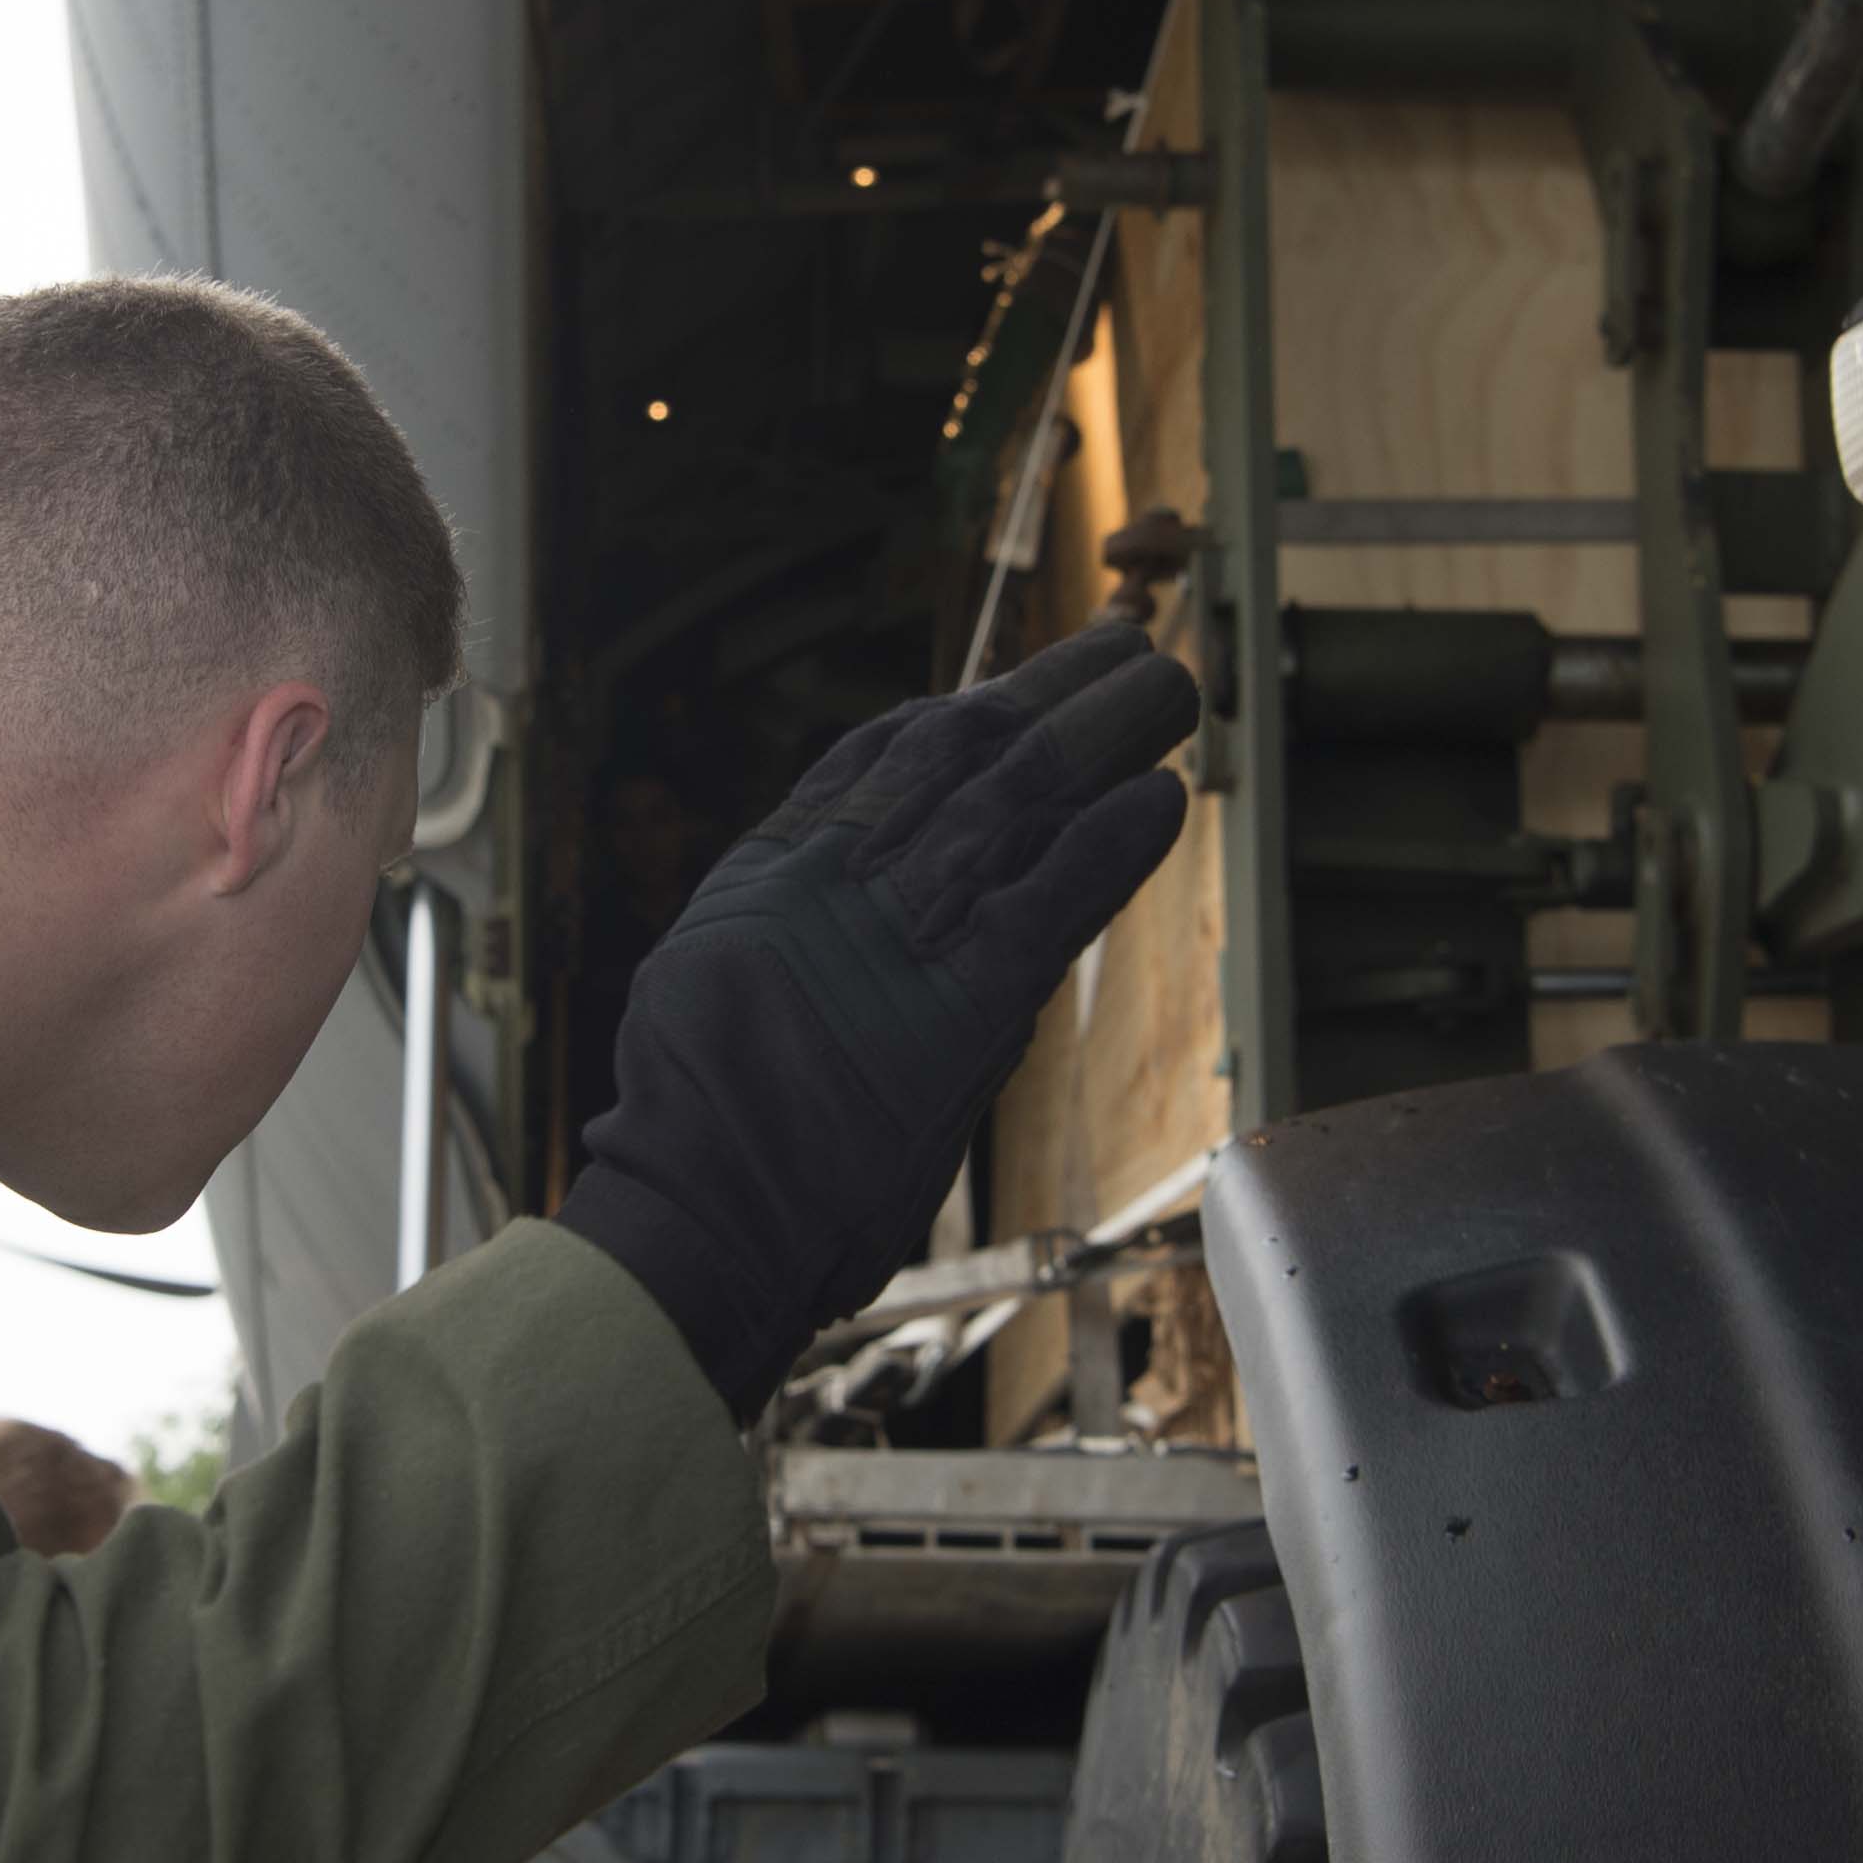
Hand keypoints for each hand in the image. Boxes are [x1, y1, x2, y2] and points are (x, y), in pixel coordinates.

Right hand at [555, 621, 1196, 1410]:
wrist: (700, 1211)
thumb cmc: (696, 1136)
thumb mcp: (706, 993)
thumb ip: (785, 946)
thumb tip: (837, 918)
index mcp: (775, 874)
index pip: (871, 763)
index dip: (946, 719)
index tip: (999, 691)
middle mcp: (841, 876)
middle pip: (963, 754)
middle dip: (1048, 696)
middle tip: (1120, 652)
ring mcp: (904, 930)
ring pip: (1018, 799)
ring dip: (1103, 737)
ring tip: (1166, 691)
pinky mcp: (968, 998)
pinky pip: (1054, 896)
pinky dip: (1110, 844)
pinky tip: (1161, 799)